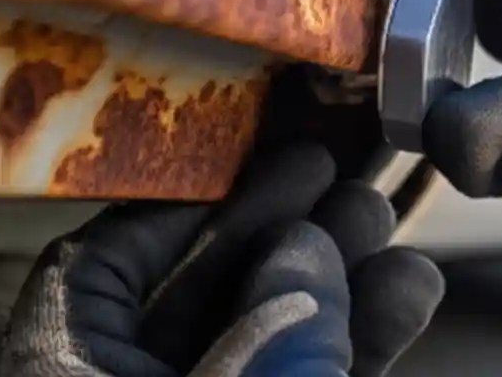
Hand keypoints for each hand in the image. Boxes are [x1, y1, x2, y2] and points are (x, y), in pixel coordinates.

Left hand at [0, 142, 442, 376]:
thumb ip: (274, 321)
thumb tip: (306, 245)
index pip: (92, 273)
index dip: (164, 205)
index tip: (232, 160)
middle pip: (192, 294)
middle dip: (273, 225)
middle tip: (326, 166)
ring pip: (262, 338)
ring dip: (330, 276)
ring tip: (383, 217)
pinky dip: (355, 340)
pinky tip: (408, 289)